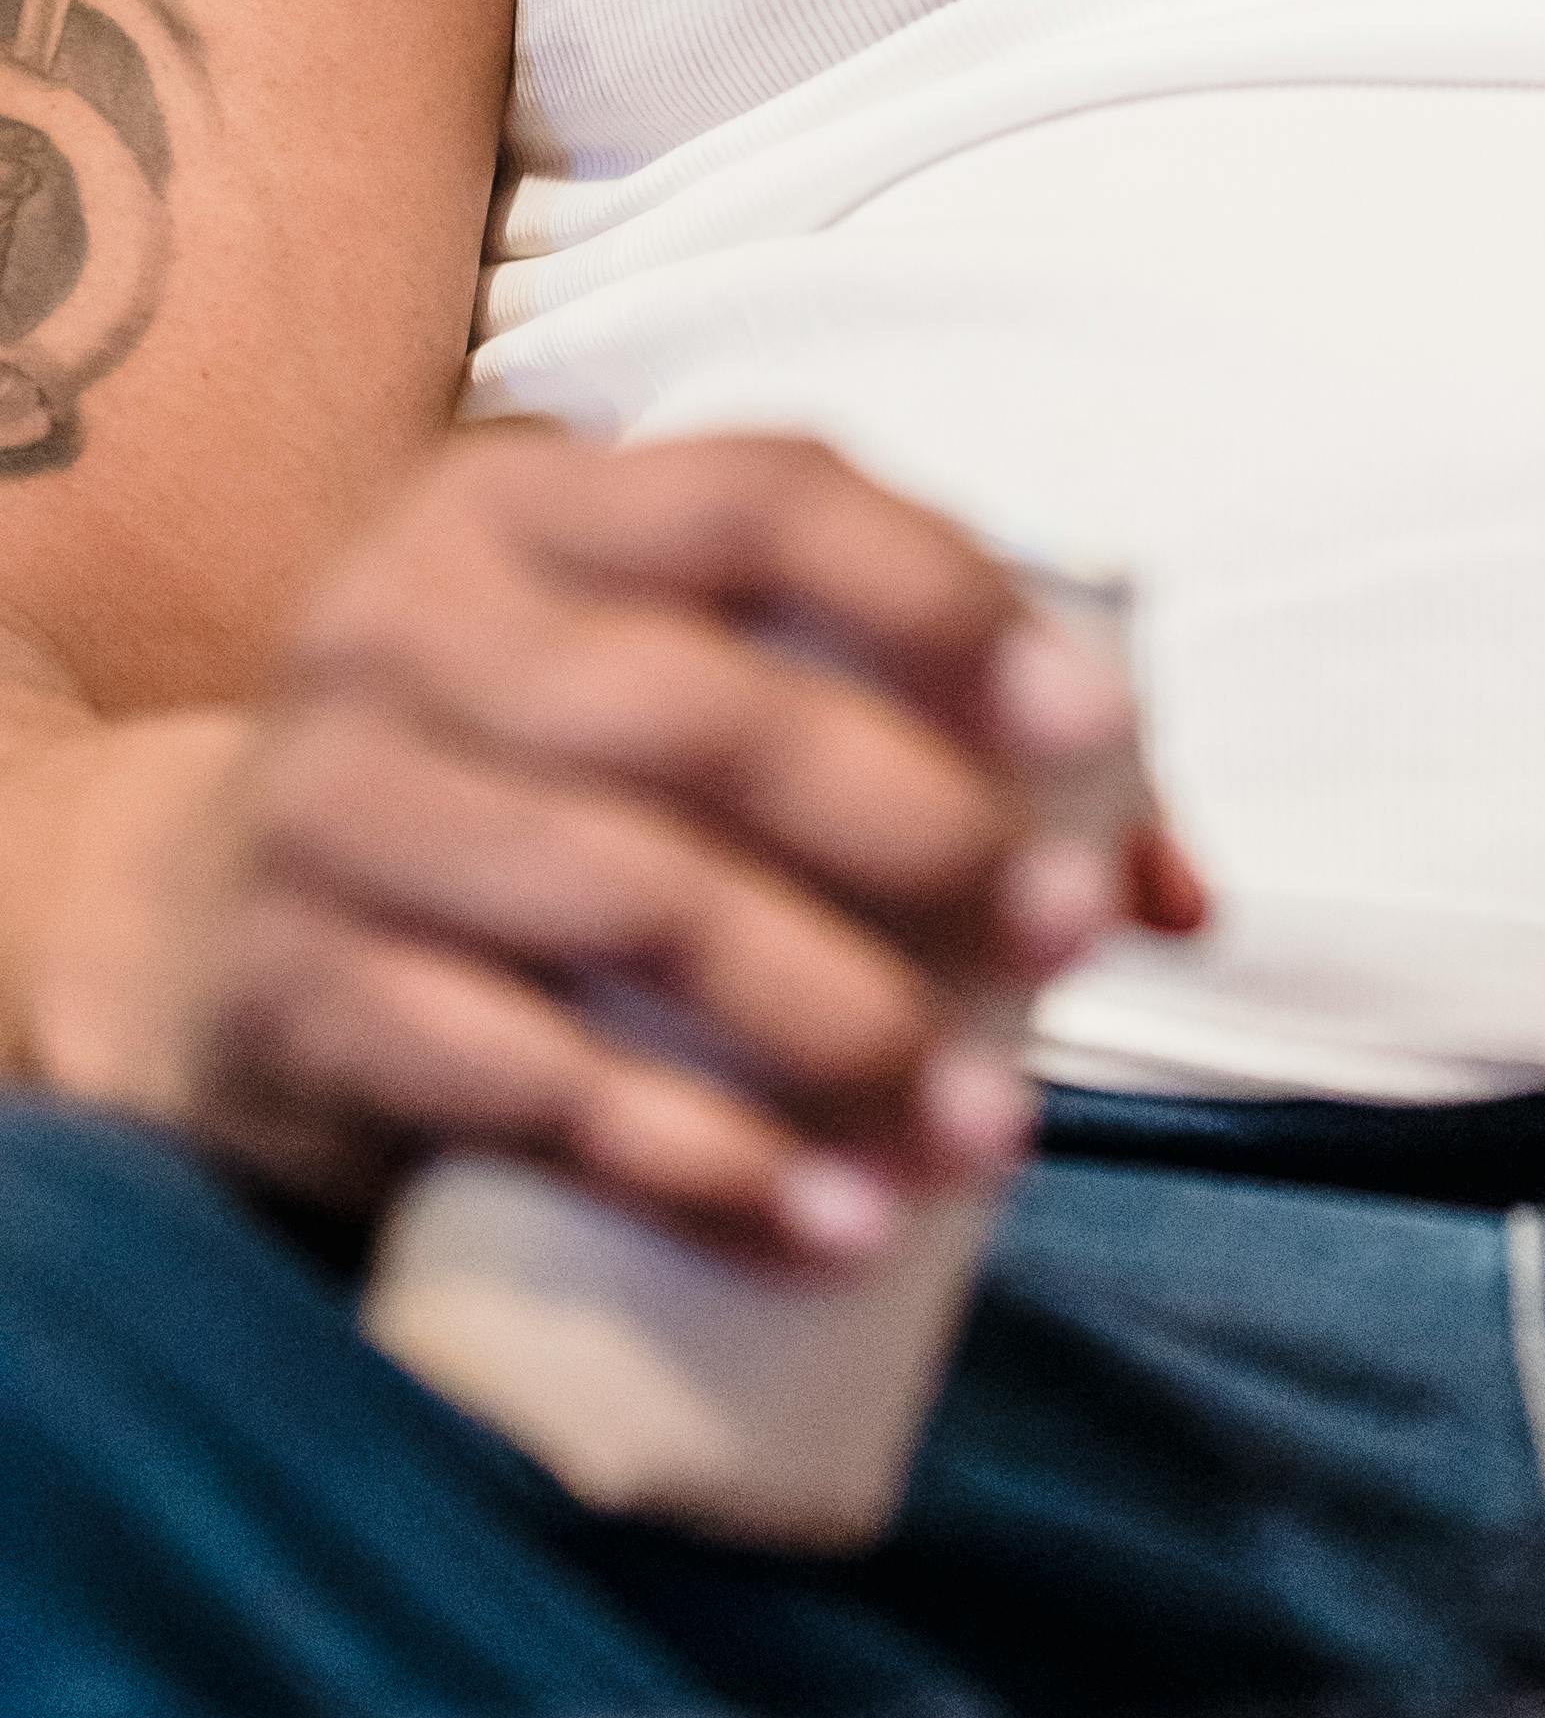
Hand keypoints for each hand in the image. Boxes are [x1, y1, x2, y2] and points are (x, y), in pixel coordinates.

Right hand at [68, 432, 1207, 1256]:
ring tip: (990, 1127)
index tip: (1094, 731)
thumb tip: (1174, 895)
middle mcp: (407, 628)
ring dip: (839, 1023)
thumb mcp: (668, 712)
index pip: (766, 495)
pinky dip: (698, 1163)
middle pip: (708, 711)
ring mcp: (332, 809)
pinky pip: (520, 1082)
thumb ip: (912, 746)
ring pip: (628, 901)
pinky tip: (831, 1221)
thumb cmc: (531, 797)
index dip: (943, 595)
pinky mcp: (294, 998)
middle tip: (1066, 942)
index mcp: (526, 509)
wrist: (196, 928)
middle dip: (921, 828)